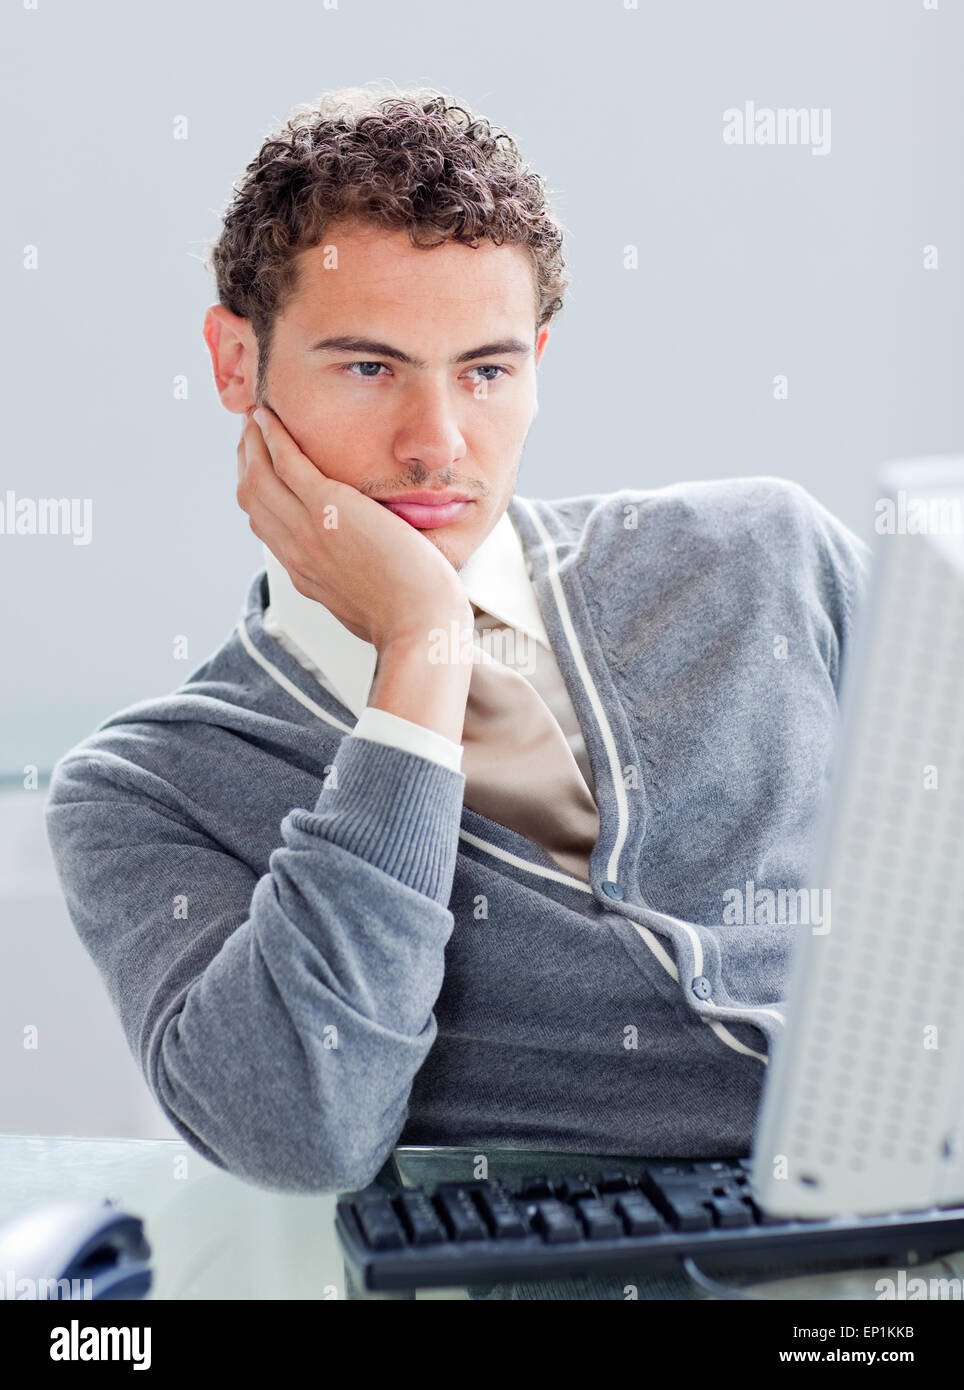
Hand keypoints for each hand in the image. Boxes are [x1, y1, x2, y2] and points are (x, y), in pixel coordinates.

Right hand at [236, 406, 471, 652]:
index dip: (257, 491)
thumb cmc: (412, 618)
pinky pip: (287, 463)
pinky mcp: (328, 510)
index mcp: (306, 572)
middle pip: (253, 497)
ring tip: (257, 416)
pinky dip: (273, 437)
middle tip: (251, 430)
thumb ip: (360, 579)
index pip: (266, 525)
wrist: (420, 626)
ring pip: (260, 476)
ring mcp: (307, 530)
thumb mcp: (371, 601)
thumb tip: (370, 570)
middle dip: (247, 459)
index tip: (260, 466)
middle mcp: (297, 552)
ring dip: (254, 441)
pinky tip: (270, 417)